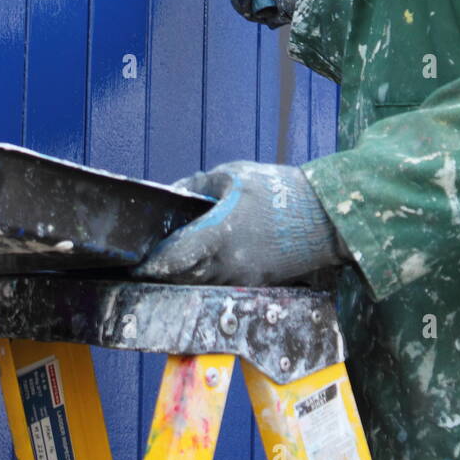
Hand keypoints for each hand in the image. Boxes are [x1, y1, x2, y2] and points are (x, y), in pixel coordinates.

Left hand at [135, 161, 347, 285]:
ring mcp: (242, 279)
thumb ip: (198, 186)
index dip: (148, 264)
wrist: (327, 217)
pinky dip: (208, 276)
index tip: (132, 265)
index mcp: (218, 236)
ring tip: (171, 263)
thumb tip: (173, 193)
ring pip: (200, 284)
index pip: (172, 258)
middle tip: (144, 265)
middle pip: (181, 278)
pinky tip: (205, 263)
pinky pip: (222, 284)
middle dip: (162, 273)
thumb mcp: (234, 175)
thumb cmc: (281, 190)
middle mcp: (227, 265)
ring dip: (184, 276)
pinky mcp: (256, 284)